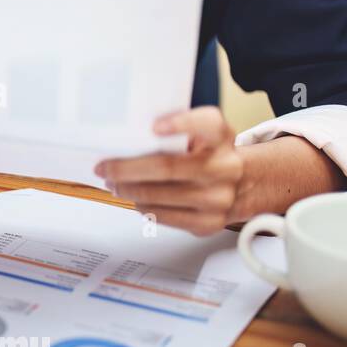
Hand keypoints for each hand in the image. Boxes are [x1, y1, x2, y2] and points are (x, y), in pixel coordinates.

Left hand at [94, 107, 243, 235]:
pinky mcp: (209, 222)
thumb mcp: (201, 136)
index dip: (181, 123)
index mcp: (222, 138)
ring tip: (114, 184)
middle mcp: (225, 167)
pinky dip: (142, 207)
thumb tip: (126, 138)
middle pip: (166, 167)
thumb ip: (175, 134)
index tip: (154, 127)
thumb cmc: (207, 156)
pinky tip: (134, 199)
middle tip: (104, 168)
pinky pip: (164, 217)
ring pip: (159, 196)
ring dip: (128, 190)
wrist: (242, 186)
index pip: (208, 124)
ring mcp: (219, 198)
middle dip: (126, 169)